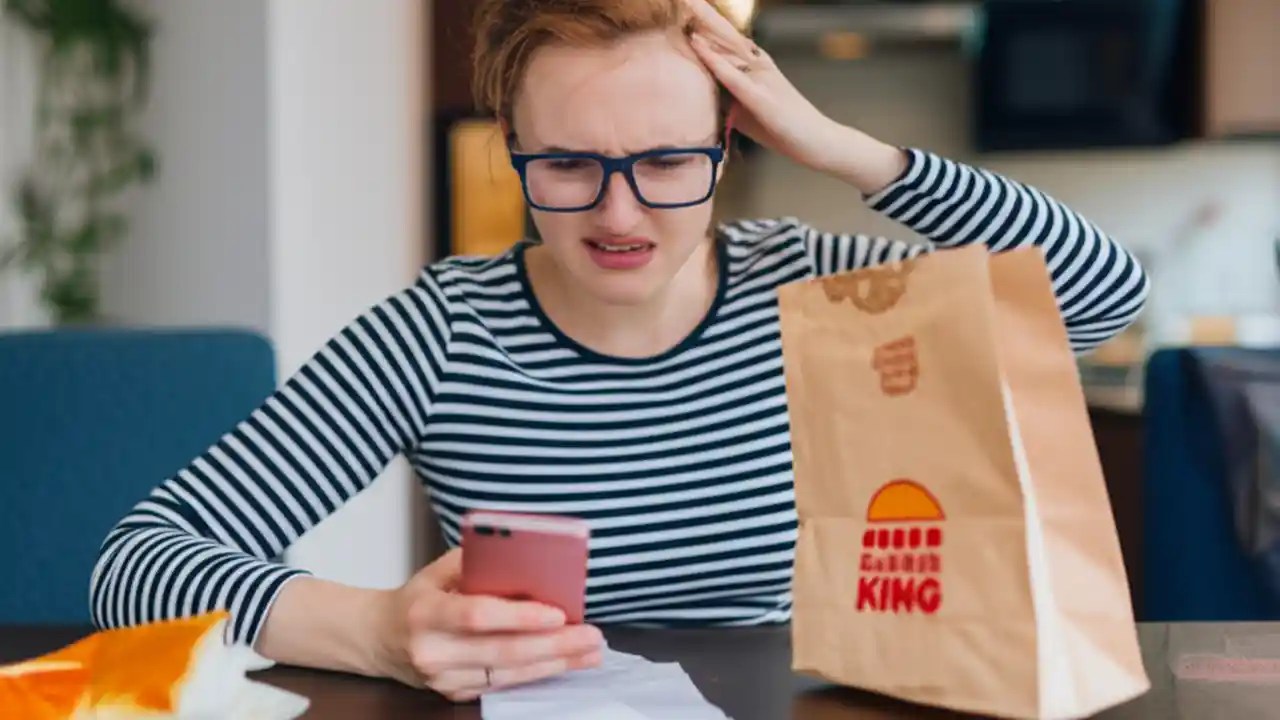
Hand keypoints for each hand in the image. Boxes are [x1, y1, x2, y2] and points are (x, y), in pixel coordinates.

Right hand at [372, 549, 603, 701]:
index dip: (520, 617)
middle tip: (592, 637)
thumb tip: (531, 557)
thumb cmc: (419, 596)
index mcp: (425, 612)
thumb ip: (479, 563)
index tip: (559, 613)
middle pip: (502, 652)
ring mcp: (442, 679)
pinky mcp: (454, 694)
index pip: (478, 616)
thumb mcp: (439, 570)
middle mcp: (432, 651)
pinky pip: (502, 685)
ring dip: (555, 664)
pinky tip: (563, 663)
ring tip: (590, 653)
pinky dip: (536, 674)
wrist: (378, 638)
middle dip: (554, 646)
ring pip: (507, 674)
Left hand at [682, 0, 907, 194]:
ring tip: (686, 4)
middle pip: (726, 34)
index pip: (725, 39)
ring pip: (728, 46)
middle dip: (703, 14)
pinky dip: (714, 59)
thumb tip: (701, 97)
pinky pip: (733, 76)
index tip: (684, 5)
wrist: (819, 144)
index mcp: (756, 65)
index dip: (704, 22)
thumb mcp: (747, 110)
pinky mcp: (763, 99)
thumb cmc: (782, 129)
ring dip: (705, 26)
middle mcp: (759, 64)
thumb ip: (726, 98)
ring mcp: (762, 78)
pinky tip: (698, 44)